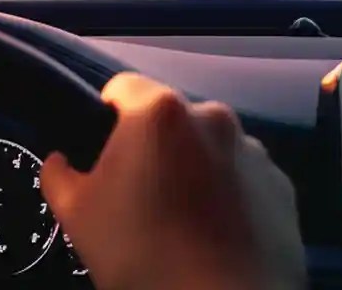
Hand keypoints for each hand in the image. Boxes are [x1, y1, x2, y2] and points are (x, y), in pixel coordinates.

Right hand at [41, 73, 305, 289]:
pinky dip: (228, 192)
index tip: (103, 154)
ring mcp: (253, 151)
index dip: (105, 116)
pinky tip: (215, 232)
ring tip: (182, 217)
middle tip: (139, 193)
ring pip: (208, 145)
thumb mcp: (75, 214)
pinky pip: (242, 176)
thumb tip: (61, 162)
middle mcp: (212, 117)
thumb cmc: (140, 254)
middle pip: (168, 117)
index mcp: (158, 112)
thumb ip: (58, 173)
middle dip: (153, 145)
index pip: (121, 87)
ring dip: (193, 166)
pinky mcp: (283, 186)